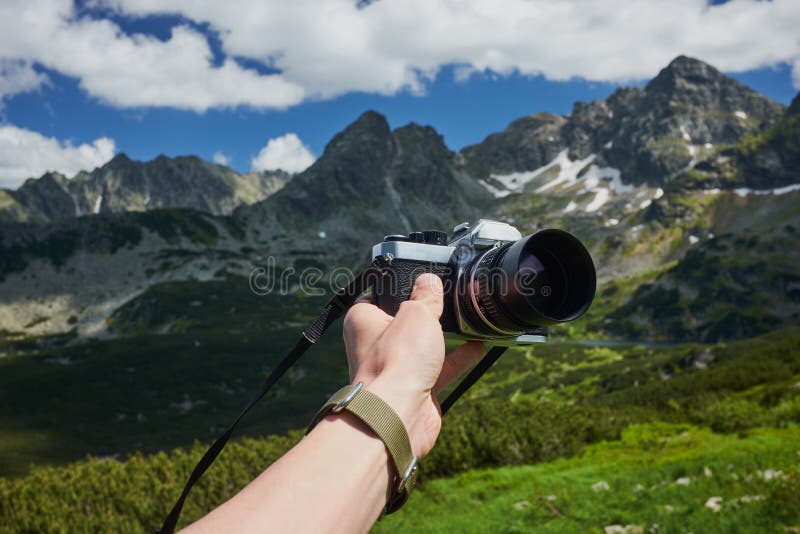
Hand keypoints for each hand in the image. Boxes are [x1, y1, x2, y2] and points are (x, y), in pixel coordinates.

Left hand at [342, 273, 484, 457]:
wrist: (399, 415)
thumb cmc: (396, 361)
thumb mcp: (417, 313)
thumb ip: (427, 296)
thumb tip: (430, 281)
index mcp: (363, 319)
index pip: (379, 294)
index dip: (399, 285)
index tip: (419, 276)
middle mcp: (374, 343)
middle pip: (403, 319)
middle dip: (424, 310)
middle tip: (445, 295)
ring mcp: (395, 366)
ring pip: (422, 344)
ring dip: (443, 334)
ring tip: (464, 316)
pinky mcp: (414, 386)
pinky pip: (439, 366)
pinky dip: (458, 356)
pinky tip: (478, 344)